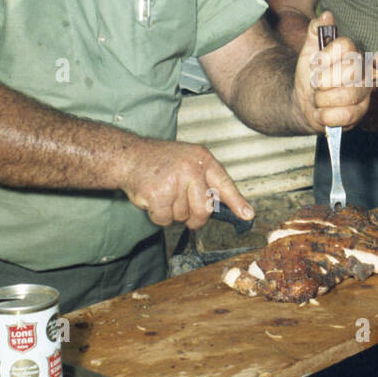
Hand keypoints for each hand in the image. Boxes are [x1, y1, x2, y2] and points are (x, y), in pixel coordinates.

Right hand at [120, 138, 252, 229]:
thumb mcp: (189, 161)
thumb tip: (230, 207)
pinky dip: (158, 216)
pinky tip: (153, 199)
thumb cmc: (160, 162)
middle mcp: (191, 169)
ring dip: (172, 213)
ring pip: (182, 217)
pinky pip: (165, 220)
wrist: (129, 156)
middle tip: (183, 208)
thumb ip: (206, 182)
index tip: (248, 215)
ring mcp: (174, 181)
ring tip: (163, 193)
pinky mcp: (158, 194)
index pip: (224, 184)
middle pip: (204, 210)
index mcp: (202, 159)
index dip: (237, 202)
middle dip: (194, 218)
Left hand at [294, 12, 371, 132]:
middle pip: (350, 71)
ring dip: (323, 100)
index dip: (327, 56)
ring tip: (318, 100)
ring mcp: (364, 94)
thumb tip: (326, 15)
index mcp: (352, 53)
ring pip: (348, 96)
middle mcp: (364, 71)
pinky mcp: (360, 114)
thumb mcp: (308, 52)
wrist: (304, 101)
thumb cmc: (311, 75)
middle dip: (324, 81)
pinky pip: (346, 116)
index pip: (347, 46)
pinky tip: (321, 113)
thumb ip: (315, 31)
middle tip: (315, 84)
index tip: (316, 63)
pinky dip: (326, 116)